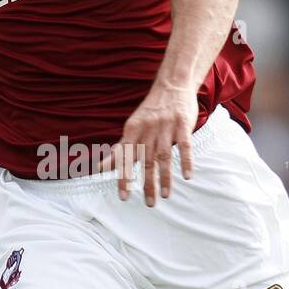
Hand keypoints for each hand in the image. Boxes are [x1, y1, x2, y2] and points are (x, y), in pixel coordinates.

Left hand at [107, 82, 197, 206]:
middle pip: (145, 161)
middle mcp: (148, 129)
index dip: (123, 177)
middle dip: (146, 183)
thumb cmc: (151, 111)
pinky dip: (186, 161)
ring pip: (164, 156)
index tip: (123, 196)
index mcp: (132, 130)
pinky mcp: (183, 124)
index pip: (125, 158)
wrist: (172, 85)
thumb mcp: (132, 127)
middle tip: (149, 203)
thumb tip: (101, 167)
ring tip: (165, 195)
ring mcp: (166, 126)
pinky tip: (187, 176)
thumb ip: (120, 149)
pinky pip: (184, 145)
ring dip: (165, 177)